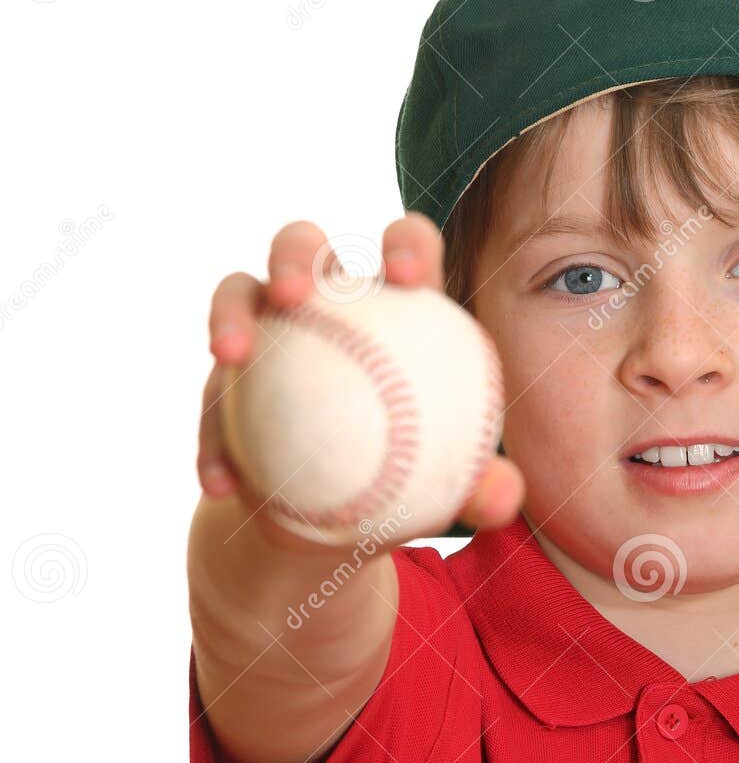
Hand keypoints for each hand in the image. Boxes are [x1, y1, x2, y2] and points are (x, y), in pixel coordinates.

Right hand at [195, 213, 524, 547]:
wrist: (331, 521)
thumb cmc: (408, 479)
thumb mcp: (448, 486)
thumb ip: (480, 485)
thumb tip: (505, 497)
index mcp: (394, 305)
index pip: (406, 247)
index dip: (406, 242)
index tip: (407, 275)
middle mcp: (323, 302)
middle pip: (302, 245)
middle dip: (294, 253)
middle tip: (296, 293)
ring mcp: (266, 333)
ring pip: (236, 295)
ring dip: (228, 316)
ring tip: (231, 357)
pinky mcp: (221, 382)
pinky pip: (209, 399)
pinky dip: (212, 440)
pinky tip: (223, 483)